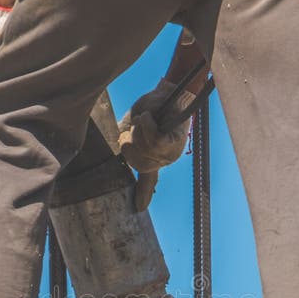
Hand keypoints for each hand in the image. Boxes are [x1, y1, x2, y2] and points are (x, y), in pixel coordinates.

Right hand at [119, 78, 195, 210]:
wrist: (172, 88)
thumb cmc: (155, 103)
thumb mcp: (136, 121)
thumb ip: (130, 137)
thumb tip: (125, 145)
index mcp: (156, 157)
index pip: (148, 180)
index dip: (143, 194)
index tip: (139, 209)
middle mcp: (164, 159)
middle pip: (135, 161)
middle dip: (129, 140)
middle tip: (137, 123)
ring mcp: (170, 153)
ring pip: (143, 149)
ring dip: (139, 128)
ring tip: (147, 116)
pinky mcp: (173, 143)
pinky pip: (153, 140)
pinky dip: (147, 124)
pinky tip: (150, 116)